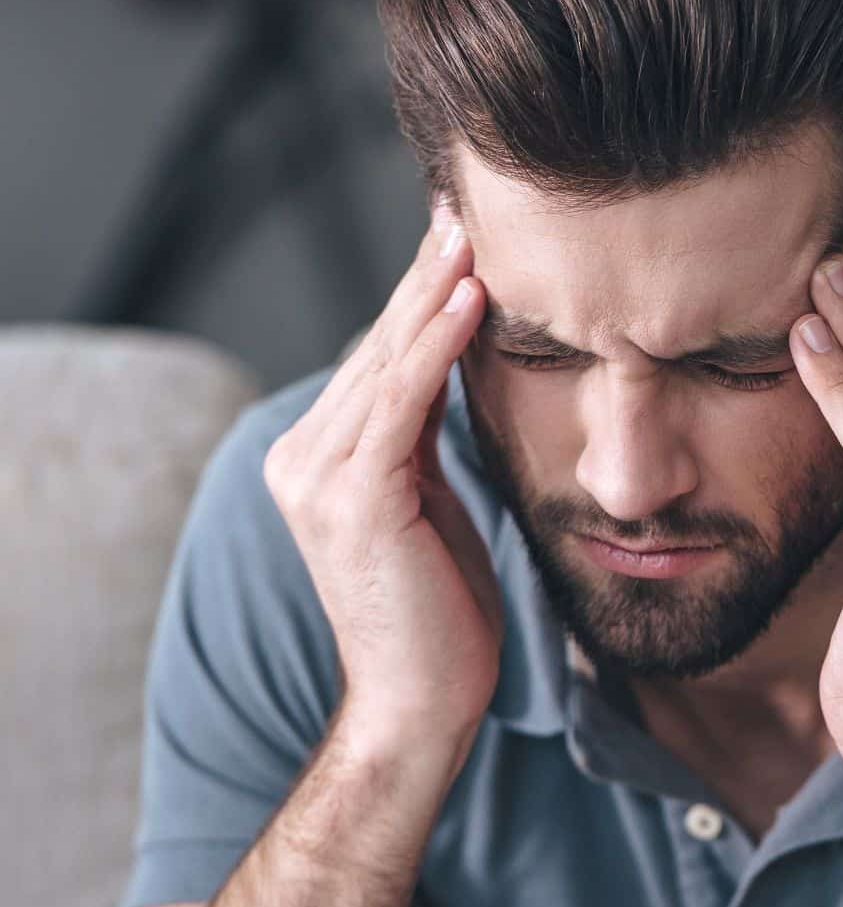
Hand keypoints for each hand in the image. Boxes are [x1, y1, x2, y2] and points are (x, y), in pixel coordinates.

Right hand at [264, 201, 499, 742]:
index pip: (381, 358)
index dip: (421, 294)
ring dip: (434, 290)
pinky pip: (402, 402)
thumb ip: (426, 439)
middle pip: (380, 347)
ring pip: (388, 362)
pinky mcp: (353, 498)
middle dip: (426, 274)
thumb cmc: (441, 612)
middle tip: (466, 202)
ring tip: (474, 229)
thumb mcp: (432, 504)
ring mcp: (318, 476)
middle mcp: (303, 457)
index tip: (460, 232)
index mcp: (318, 458)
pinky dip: (436, 345)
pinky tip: (470, 296)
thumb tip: (458, 370)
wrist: (420, 703)